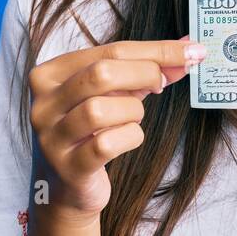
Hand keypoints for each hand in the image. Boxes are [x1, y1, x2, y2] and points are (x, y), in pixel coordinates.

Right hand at [27, 37, 203, 218]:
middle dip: (145, 75)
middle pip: (103, 73)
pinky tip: (127, 138)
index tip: (193, 52)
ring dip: (132, 111)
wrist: (69, 186)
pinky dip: (130, 137)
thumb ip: (146, 69)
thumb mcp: (115, 93)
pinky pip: (106, 144)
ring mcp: (51, 137)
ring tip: (132, 117)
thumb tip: (189, 49)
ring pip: (101, 110)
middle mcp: (43, 104)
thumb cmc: (94, 129)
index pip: (111, 50)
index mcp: (50, 74)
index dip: (157, 51)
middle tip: (160, 85)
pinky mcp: (68, 167)